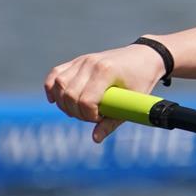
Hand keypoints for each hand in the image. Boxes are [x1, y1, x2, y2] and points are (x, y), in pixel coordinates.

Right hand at [44, 44, 167, 143]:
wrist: (145, 56)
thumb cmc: (142, 80)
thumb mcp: (132, 102)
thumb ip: (112, 122)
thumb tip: (95, 139)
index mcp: (106, 72)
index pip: (86, 100)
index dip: (89, 116)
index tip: (100, 118)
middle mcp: (90, 63)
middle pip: (69, 94)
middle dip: (76, 113)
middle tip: (91, 116)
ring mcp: (82, 60)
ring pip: (58, 84)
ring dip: (62, 103)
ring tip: (77, 111)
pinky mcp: (78, 61)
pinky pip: (56, 73)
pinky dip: (51, 88)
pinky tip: (54, 100)